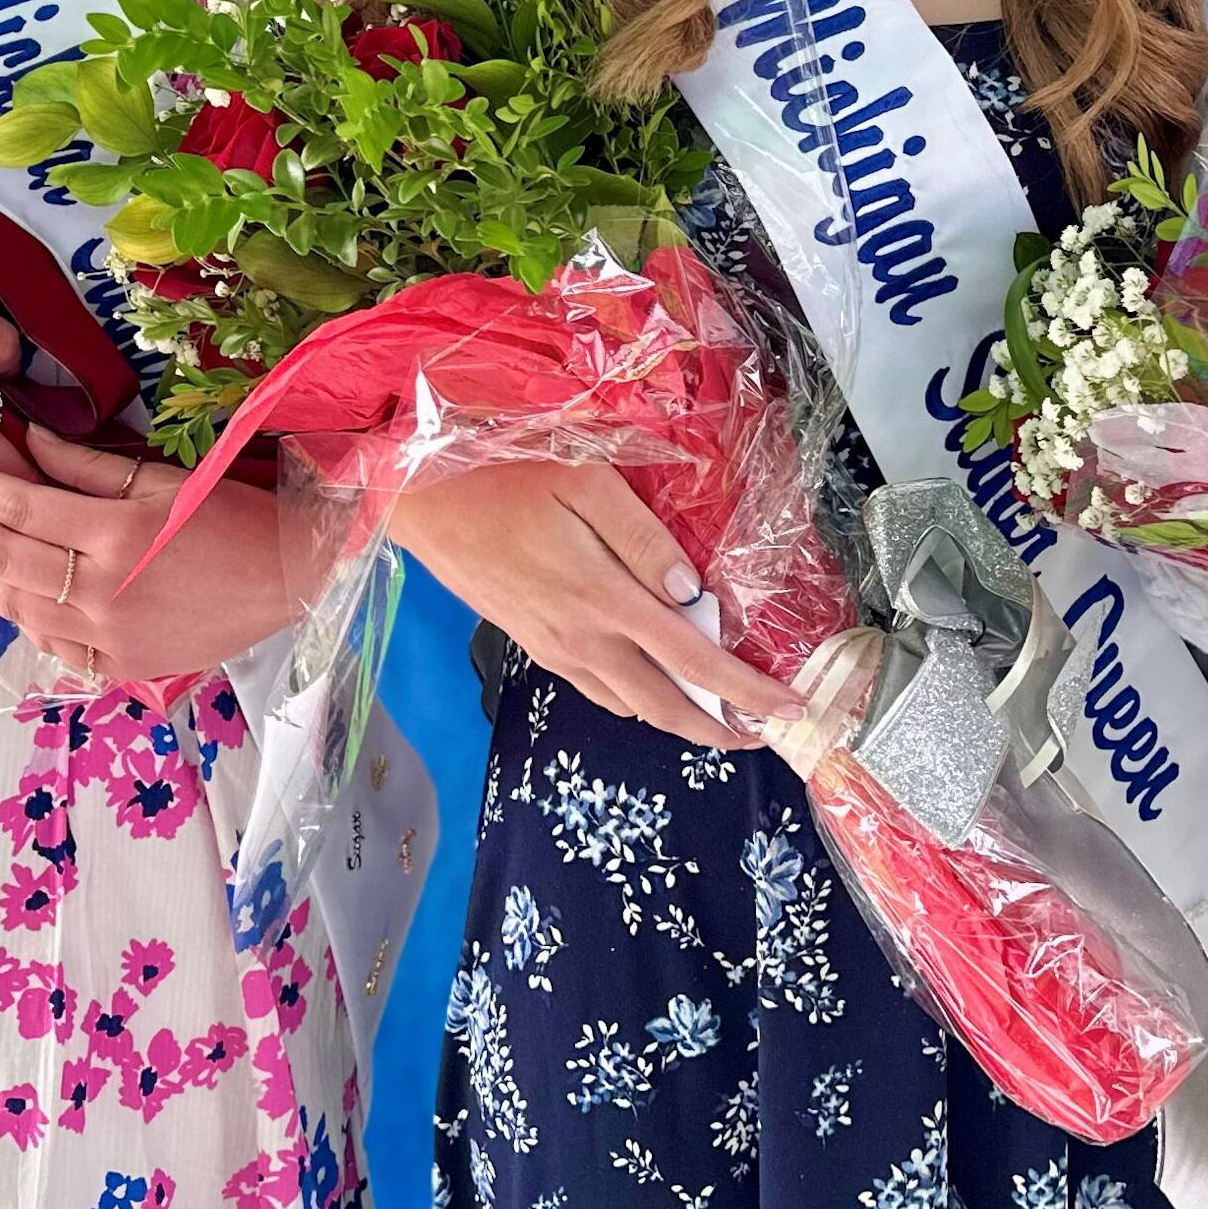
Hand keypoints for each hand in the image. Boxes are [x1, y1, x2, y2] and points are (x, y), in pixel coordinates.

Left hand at [0, 427, 312, 689]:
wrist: (293, 578)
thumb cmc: (236, 515)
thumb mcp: (163, 477)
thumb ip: (88, 465)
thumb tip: (26, 441)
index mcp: (119, 533)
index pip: (21, 505)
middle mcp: (105, 591)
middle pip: (3, 557)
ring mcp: (110, 636)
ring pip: (15, 606)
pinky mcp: (121, 665)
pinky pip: (50, 643)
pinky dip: (17, 615)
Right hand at [391, 461, 804, 751]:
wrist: (418, 501)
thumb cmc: (502, 475)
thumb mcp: (582, 481)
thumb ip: (643, 538)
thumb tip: (694, 593)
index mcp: (606, 600)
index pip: (693, 662)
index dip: (746, 693)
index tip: (789, 709)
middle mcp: (583, 640)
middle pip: (666, 706)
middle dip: (721, 729)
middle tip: (764, 732)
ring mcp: (556, 650)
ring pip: (632, 707)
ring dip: (681, 720)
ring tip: (721, 716)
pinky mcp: (535, 646)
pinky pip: (599, 692)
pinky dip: (639, 702)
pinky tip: (652, 687)